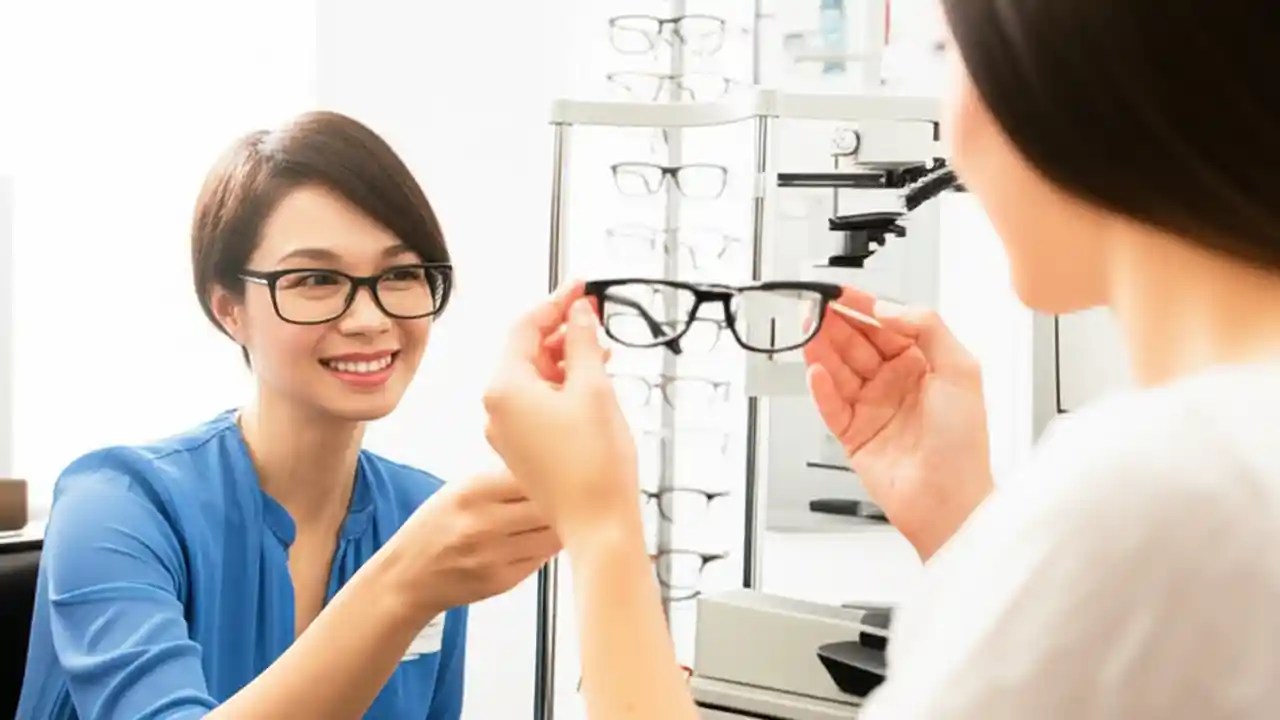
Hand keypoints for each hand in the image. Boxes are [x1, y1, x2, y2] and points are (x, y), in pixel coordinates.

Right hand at [397, 469, 561, 614]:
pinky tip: (536, 541)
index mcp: (473, 492)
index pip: (532, 476)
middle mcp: (484, 523)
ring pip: (552, 536)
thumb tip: (546, 465)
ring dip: (560, 526)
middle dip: (562, 501)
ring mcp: (495, 555)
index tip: (561, 473)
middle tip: (569, 498)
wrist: (408, 577)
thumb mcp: (459, 489)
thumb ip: (501, 478)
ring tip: (557, 519)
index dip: (552, 475)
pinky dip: (546, 549)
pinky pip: (542, 559)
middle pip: (548, 506)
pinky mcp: (503, 580)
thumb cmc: (435, 528)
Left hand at [482, 281, 640, 548]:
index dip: (557, 302)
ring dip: (566, 361)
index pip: (525, 327)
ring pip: (535, 379)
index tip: (582, 288)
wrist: (597, 525)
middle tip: (596, 316)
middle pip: (527, 352)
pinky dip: (563, 388)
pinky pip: (538, 405)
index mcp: (504, 388)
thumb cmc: (594, 465)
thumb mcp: (594, 387)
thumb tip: (579, 313)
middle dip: (563, 332)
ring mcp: (508, 432)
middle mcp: (497, 409)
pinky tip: (591, 384)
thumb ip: (584, 342)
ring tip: (602, 351)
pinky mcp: (523, 450)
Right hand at [803, 287, 993, 559]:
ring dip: (822, 350)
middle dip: (835, 325)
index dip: (863, 307)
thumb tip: (889, 308)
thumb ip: (927, 327)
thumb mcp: (961, 369)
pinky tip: (816, 371)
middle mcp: (895, 383)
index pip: (886, 325)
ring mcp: (872, 407)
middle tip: (815, 309)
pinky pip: (830, 404)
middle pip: (856, 344)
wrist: (948, 500)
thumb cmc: (963, 444)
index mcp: (923, 364)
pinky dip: (820, 387)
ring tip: (809, 333)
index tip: (841, 294)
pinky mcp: (853, 433)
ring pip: (839, 369)